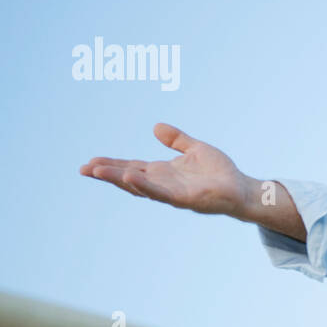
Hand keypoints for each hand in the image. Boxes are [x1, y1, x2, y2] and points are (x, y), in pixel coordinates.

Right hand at [79, 122, 249, 216]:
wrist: (242, 189)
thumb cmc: (221, 172)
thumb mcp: (196, 149)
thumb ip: (176, 140)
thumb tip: (155, 126)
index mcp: (164, 173)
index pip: (132, 167)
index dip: (112, 164)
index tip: (90, 161)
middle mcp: (164, 184)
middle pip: (130, 178)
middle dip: (107, 174)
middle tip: (84, 168)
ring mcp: (173, 193)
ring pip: (141, 187)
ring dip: (119, 179)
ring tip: (98, 171)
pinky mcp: (186, 199)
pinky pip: (161, 193)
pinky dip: (146, 186)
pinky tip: (131, 177)